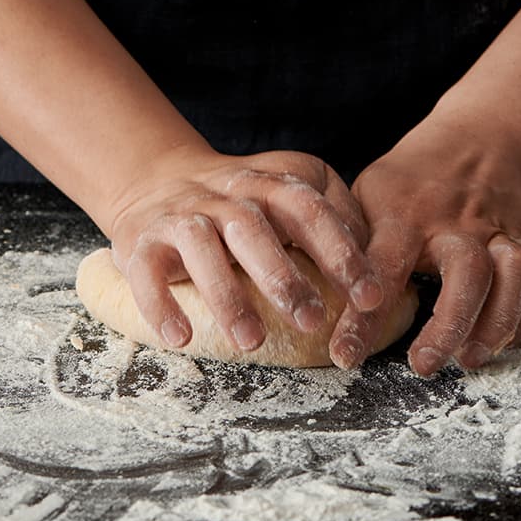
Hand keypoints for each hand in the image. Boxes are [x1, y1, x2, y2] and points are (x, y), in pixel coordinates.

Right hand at [109, 149, 383, 352]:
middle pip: (255, 230)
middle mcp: (226, 197)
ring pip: (202, 250)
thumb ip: (333, 213)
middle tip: (312, 322)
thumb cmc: (242, 200)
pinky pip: (146, 272)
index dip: (340, 252)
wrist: (157, 179)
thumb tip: (380, 257)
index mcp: (270, 184)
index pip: (310, 210)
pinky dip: (159, 304)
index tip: (368, 296)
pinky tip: (180, 338)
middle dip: (284, 277)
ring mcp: (182, 217)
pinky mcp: (140, 241)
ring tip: (252, 342)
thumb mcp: (290, 188)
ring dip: (227, 297)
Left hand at [329, 115, 520, 373]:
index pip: (381, 268)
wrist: (482, 136)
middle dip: (447, 325)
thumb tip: (310, 294)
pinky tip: (504, 340)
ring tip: (469, 359)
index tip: (345, 357)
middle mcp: (457, 222)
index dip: (362, 316)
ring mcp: (500, 231)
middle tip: (423, 366)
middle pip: (466, 272)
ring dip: (496, 324)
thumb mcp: (370, 194)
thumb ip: (350, 242)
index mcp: (406, 213)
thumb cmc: (412, 178)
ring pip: (513, 276)